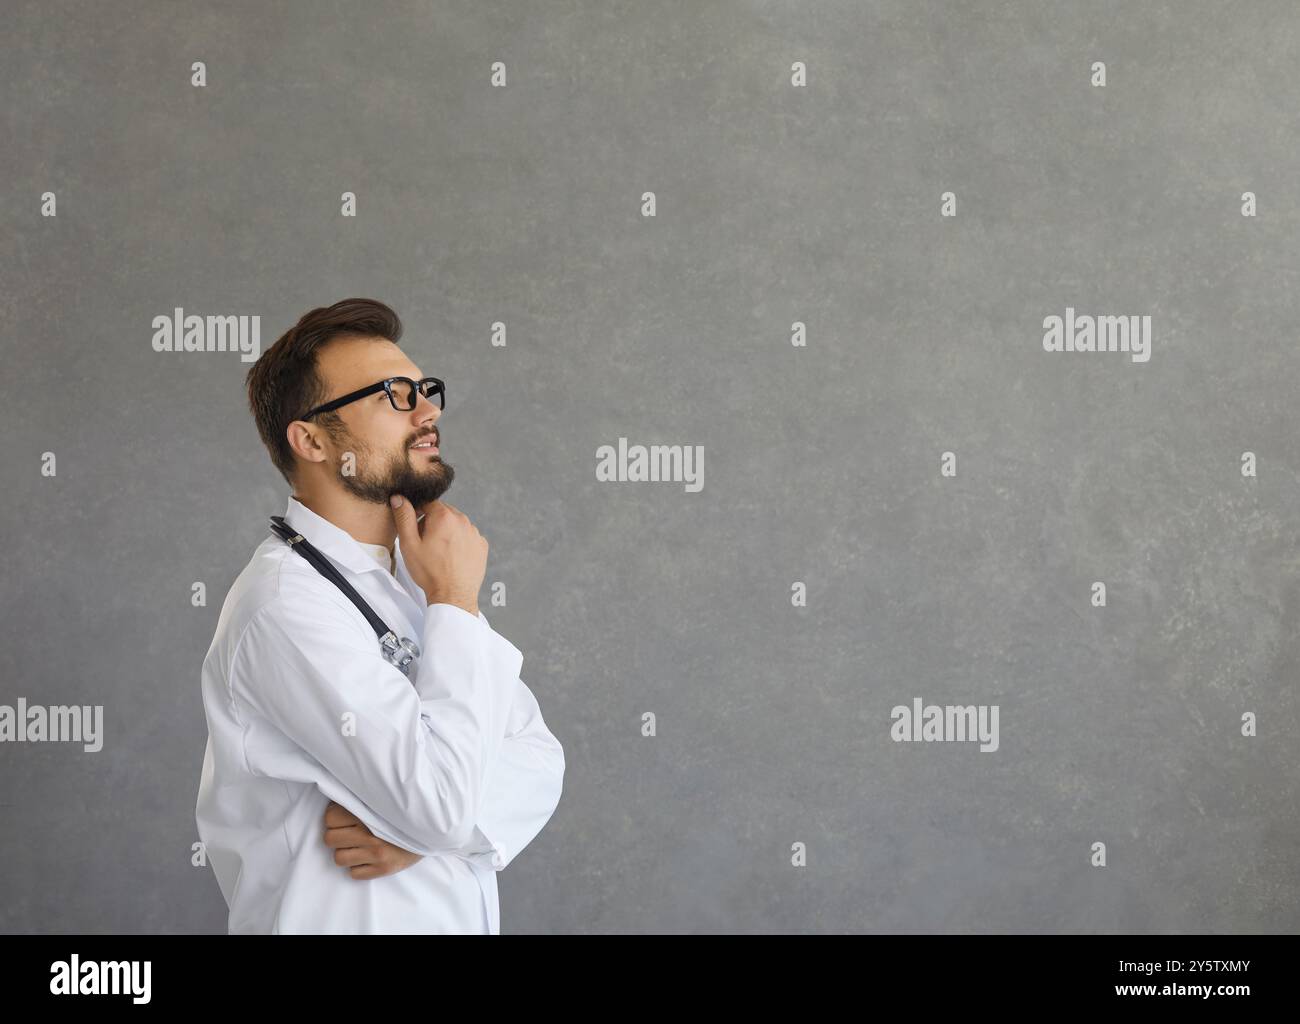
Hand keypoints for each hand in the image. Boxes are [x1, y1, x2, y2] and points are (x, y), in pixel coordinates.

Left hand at [322, 800, 423, 879]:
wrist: (433, 829)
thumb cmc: (404, 813)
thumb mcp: (383, 801)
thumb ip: (362, 800)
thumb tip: (336, 802)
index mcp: (369, 813)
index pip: (330, 817)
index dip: (334, 818)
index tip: (343, 819)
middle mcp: (371, 834)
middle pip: (330, 839)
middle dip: (337, 836)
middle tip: (349, 833)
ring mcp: (377, 854)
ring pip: (339, 858)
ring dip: (346, 853)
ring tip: (358, 846)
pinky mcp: (384, 869)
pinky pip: (354, 874)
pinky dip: (358, 867)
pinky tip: (368, 858)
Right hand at [389, 495, 486, 615]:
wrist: (453, 595)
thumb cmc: (430, 572)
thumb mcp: (409, 544)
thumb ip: (404, 517)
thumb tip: (399, 498)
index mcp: (444, 517)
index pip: (428, 503)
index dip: (419, 513)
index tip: (415, 527)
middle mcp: (463, 521)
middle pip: (444, 513)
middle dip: (433, 522)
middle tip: (425, 542)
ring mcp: (474, 533)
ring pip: (457, 524)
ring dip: (447, 532)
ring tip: (438, 552)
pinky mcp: (481, 545)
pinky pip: (468, 536)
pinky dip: (460, 542)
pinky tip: (452, 556)